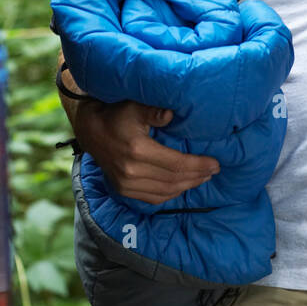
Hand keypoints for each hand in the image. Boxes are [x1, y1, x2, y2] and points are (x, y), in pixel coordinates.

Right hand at [72, 97, 219, 201]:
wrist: (92, 131)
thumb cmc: (117, 115)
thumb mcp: (135, 107)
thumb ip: (154, 111)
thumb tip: (171, 114)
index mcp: (138, 151)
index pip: (177, 164)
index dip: (198, 165)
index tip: (215, 163)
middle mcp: (132, 172)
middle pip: (174, 180)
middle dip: (197, 176)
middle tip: (214, 170)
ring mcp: (126, 184)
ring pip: (165, 192)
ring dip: (187, 186)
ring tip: (203, 178)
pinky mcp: (124, 190)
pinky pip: (153, 198)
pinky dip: (171, 194)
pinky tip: (183, 186)